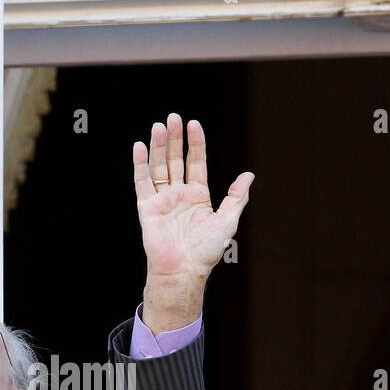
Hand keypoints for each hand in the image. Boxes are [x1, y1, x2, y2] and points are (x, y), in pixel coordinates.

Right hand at [132, 113, 252, 332]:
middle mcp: (179, 195)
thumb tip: (249, 175)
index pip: (196, 162)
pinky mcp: (147, 208)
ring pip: (159, 167)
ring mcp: (162, 200)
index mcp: (197, 196)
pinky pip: (142, 182)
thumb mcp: (227, 221)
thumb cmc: (206, 251)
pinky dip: (140, 164)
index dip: (195, 143)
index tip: (194, 124)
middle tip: (173, 118)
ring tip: (159, 126)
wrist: (184, 271)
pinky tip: (141, 147)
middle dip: (174, 139)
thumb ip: (236, 197)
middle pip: (175, 159)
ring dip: (158, 146)